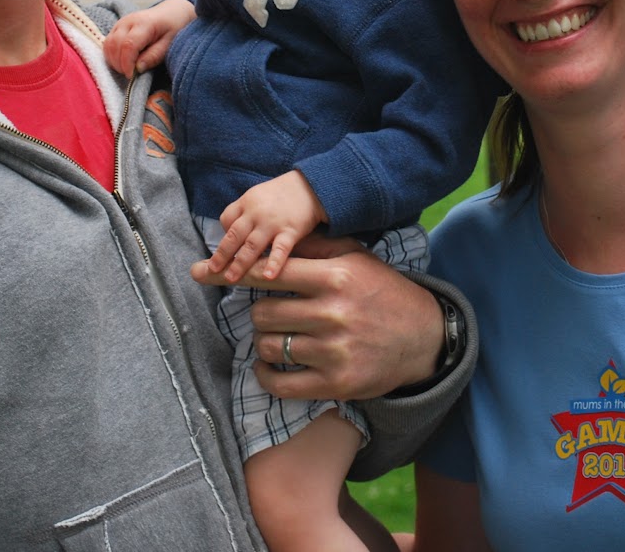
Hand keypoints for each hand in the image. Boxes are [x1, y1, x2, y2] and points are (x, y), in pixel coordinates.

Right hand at [102, 0, 195, 75]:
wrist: (170, 12)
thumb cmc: (173, 28)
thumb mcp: (170, 44)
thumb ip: (154, 56)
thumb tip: (138, 68)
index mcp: (144, 23)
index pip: (128, 45)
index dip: (127, 63)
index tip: (131, 75)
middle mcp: (128, 21)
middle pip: (114, 45)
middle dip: (119, 64)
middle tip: (130, 74)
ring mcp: (120, 23)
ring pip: (108, 44)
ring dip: (113, 61)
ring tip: (126, 69)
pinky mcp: (116, 27)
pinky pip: (107, 43)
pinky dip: (111, 55)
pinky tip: (122, 62)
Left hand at [193, 234, 442, 400]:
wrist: (424, 337)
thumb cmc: (382, 292)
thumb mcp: (355, 258)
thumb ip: (314, 248)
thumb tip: (268, 240)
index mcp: (335, 276)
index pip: (269, 273)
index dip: (232, 272)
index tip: (200, 271)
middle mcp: (333, 312)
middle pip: (262, 313)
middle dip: (259, 313)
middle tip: (271, 314)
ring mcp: (334, 351)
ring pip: (267, 346)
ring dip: (262, 343)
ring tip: (275, 338)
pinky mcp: (336, 384)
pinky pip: (280, 383)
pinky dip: (266, 375)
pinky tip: (269, 366)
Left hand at [207, 170, 324, 282]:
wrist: (312, 185)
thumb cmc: (284, 193)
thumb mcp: (259, 194)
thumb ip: (246, 211)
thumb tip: (233, 232)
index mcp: (246, 202)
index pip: (226, 219)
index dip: (222, 234)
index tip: (223, 249)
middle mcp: (255, 213)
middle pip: (234, 236)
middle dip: (222, 254)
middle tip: (212, 270)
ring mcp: (272, 223)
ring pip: (251, 245)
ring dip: (240, 263)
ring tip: (231, 278)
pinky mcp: (290, 231)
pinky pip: (280, 250)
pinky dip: (273, 263)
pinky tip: (268, 276)